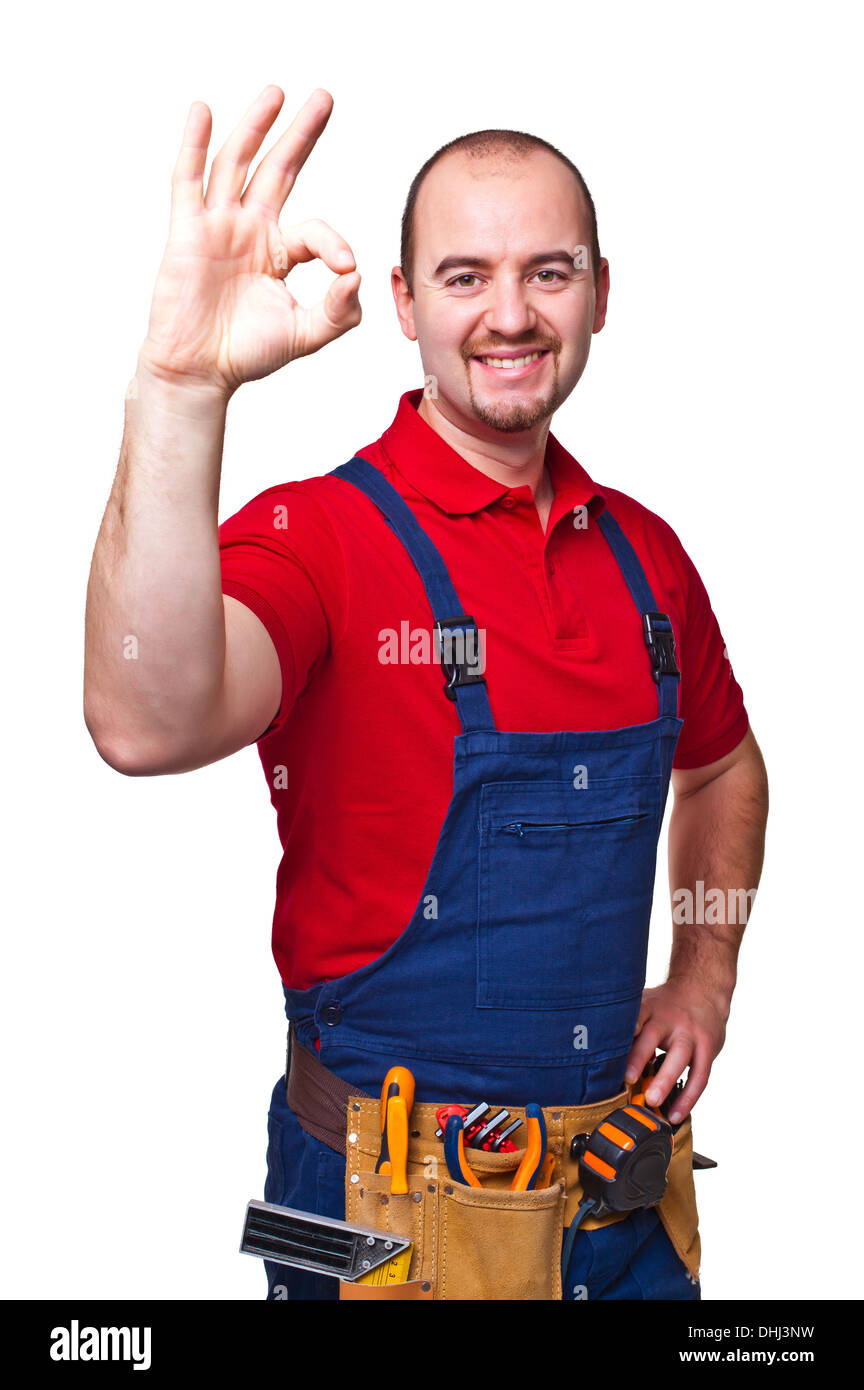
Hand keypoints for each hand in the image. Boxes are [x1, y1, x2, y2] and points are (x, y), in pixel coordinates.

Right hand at [139, 86, 360, 395]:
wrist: (199, 371)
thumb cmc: (246, 354)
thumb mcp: (306, 334)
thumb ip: (340, 311)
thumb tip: (357, 275)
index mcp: (278, 252)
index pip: (314, 230)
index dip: (334, 243)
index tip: (345, 268)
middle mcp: (249, 230)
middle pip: (278, 170)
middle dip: (301, 134)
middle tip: (324, 98)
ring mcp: (217, 226)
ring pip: (237, 165)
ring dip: (256, 127)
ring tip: (276, 92)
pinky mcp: (186, 231)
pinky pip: (188, 180)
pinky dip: (194, 145)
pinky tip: (202, 112)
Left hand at [623, 978, 729, 1122]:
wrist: (703, 991)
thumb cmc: (666, 1006)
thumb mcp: (646, 1006)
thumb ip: (629, 1028)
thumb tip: (602, 1057)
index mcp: (650, 1008)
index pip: (635, 1014)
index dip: (624, 1027)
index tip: (609, 1042)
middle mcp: (670, 1019)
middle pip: (654, 1035)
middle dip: (640, 1057)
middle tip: (628, 1079)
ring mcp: (691, 1034)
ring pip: (680, 1058)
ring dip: (666, 1081)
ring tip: (653, 1102)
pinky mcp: (708, 1049)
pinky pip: (700, 1076)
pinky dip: (688, 1097)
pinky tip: (675, 1114)